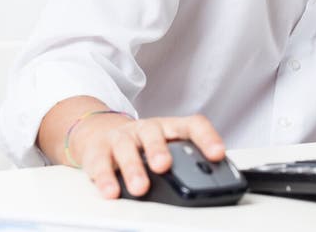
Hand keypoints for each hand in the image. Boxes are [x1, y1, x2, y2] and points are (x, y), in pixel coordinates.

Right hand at [73, 112, 224, 199]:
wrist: (100, 131)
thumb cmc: (141, 144)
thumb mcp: (165, 146)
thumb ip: (183, 160)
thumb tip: (205, 182)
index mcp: (168, 127)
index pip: (192, 125)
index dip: (206, 138)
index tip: (217, 154)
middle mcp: (145, 129)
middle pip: (154, 133)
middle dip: (159, 149)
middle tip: (165, 166)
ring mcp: (121, 137)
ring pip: (126, 147)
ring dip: (133, 168)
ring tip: (140, 187)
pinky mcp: (98, 150)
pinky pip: (100, 163)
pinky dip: (105, 178)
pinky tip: (112, 191)